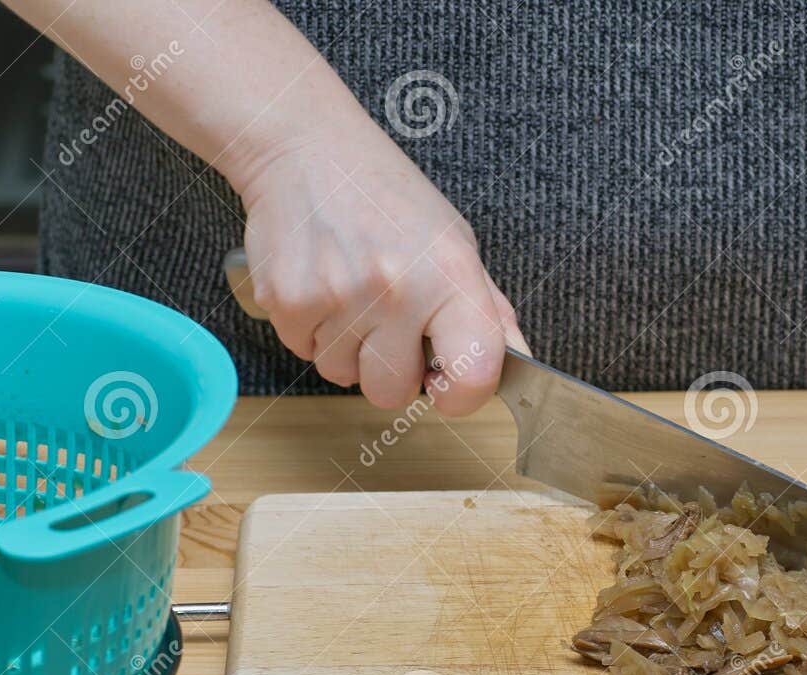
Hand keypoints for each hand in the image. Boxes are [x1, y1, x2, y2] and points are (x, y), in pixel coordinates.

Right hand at [236, 136, 526, 414]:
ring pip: (342, 375)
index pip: (474, 376)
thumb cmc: (387, 198)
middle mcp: (397, 289)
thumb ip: (488, 310)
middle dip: (388, 369)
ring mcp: (338, 295)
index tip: (445, 381)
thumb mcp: (454, 243)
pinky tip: (320, 283)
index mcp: (450, 275)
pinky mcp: (288, 299)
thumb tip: (519, 364)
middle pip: (391, 393)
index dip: (460, 395)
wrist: (307, 147)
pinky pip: (304, 351)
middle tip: (385, 319)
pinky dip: (311, 328)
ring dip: (346, 347)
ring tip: (349, 291)